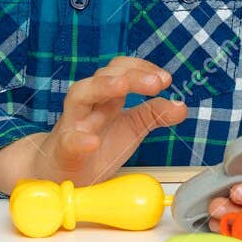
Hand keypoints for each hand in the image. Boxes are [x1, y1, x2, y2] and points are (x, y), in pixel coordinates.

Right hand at [34, 56, 187, 186]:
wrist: (60, 173)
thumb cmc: (95, 145)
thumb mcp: (130, 128)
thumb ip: (154, 114)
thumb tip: (181, 105)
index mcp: (105, 97)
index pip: (121, 69)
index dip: (142, 69)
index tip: (165, 80)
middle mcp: (88, 104)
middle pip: (103, 77)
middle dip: (131, 75)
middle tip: (156, 82)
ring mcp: (73, 125)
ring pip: (79, 95)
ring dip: (101, 87)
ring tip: (121, 87)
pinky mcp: (64, 151)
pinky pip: (68, 141)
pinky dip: (79, 139)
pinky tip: (92, 141)